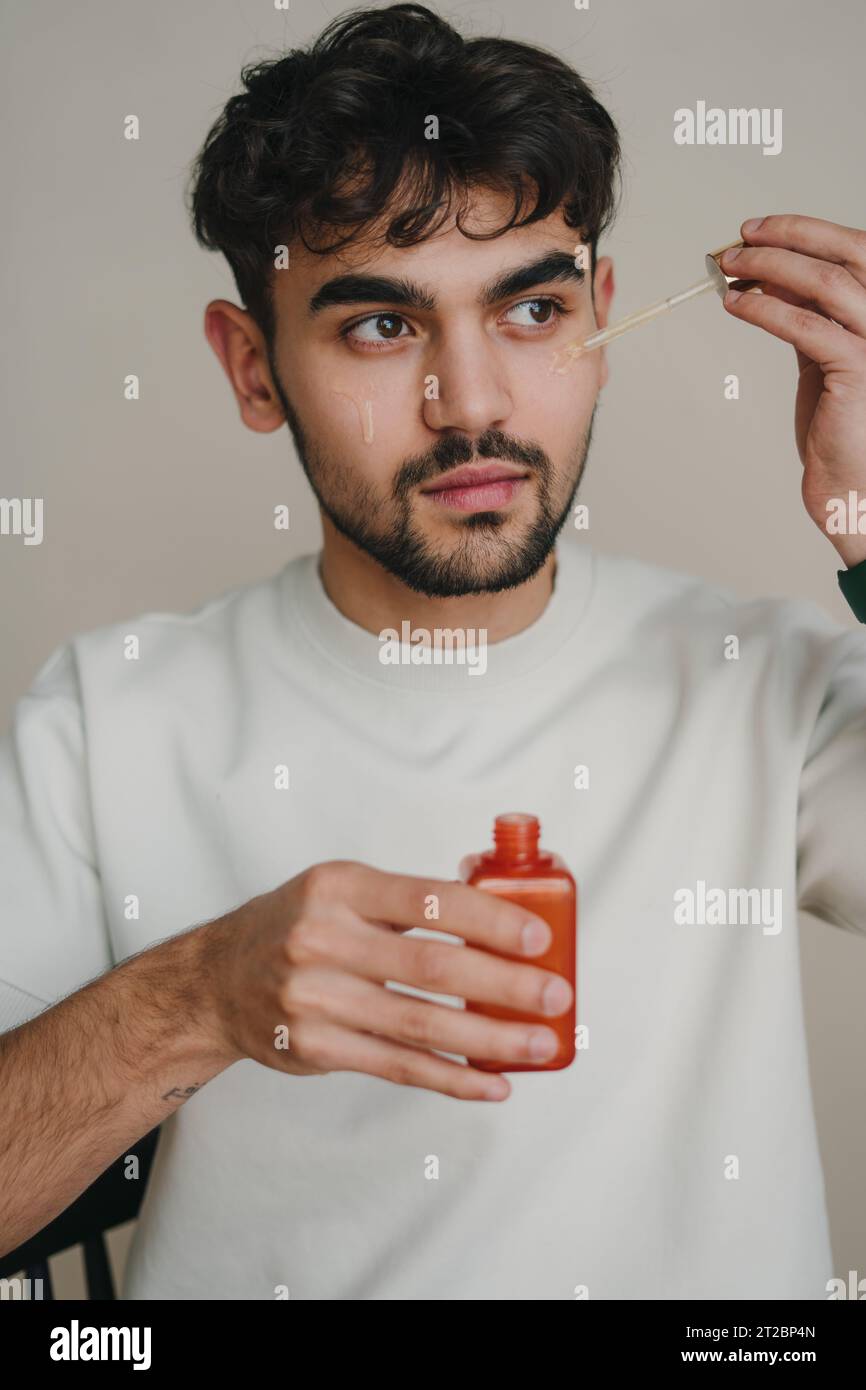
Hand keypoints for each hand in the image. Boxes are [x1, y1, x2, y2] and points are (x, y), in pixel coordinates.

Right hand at [202, 861, 571, 1101]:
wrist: (216, 982)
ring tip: (540, 1044)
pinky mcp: (316, 1048)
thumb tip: (500, 909)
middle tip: (555, 996)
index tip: (539, 937)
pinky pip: (398, 1066)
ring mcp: (316, 998)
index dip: (490, 919)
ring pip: (421, 1025)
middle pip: (433, 967)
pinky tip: (493, 1083)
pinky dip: (452, 1079)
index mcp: (339, 887)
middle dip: (505, 985)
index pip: (429, 899)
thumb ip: (407, 899)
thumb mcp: (341, 888)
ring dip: (491, 1040)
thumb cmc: (296, 926)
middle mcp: (323, 939)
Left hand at [720, 214, 865, 566]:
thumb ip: (808, 313)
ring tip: (729, 269)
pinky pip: (805, 327)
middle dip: (788, 237)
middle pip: (846, 253)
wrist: (855, 484)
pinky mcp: (858, 369)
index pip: (853, 248)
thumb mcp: (824, 354)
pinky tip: (737, 306)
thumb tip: (771, 275)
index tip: (757, 229)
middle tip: (740, 239)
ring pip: (825, 283)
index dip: (805, 230)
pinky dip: (766, 310)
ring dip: (770, 268)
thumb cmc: (842, 424)